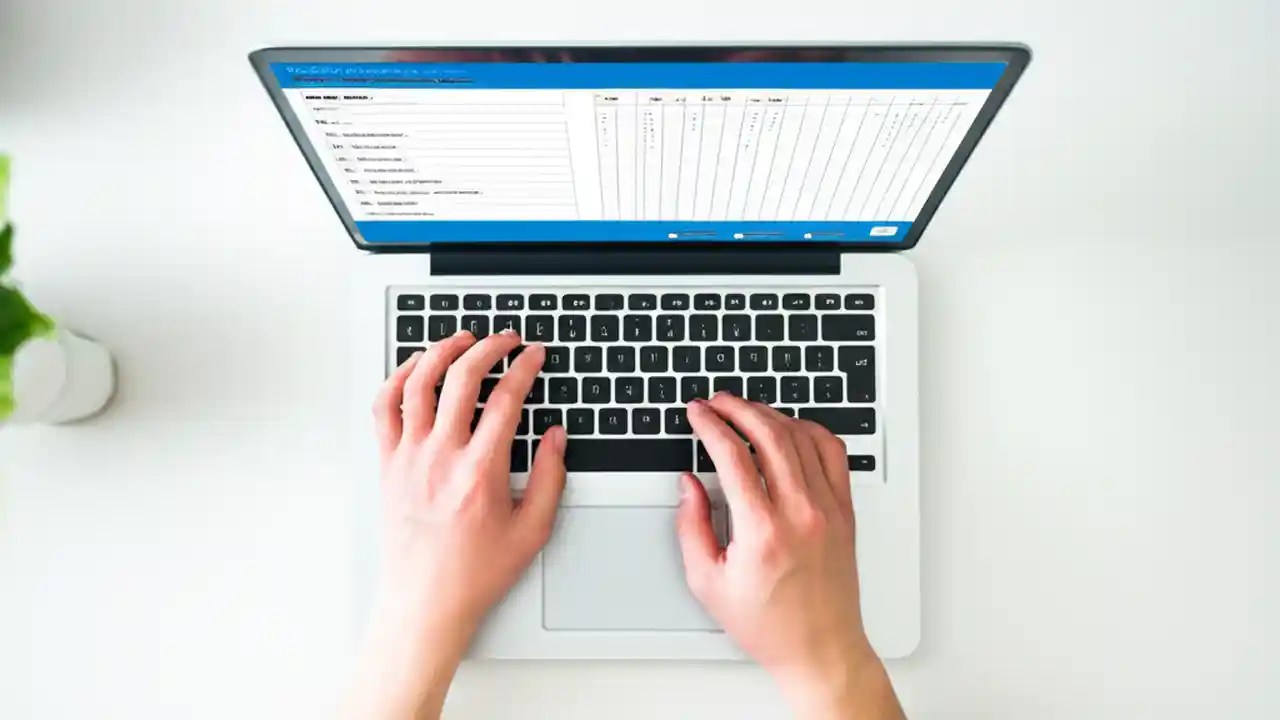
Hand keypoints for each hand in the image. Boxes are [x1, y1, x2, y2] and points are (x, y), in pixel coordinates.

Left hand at [347, 329, 565, 719]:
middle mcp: (442, 456)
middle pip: (463, 378)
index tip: (534, 354)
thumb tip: (556, 437)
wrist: (426, 600)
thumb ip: (551, 478)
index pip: (507, 398)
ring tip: (461, 339)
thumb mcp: (532, 530)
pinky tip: (415, 368)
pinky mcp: (388, 464)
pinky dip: (398, 378)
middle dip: (489, 347)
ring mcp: (409, 457)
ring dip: (442, 351)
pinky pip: (385, 408)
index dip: (525, 366)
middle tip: (505, 339)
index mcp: (481, 471)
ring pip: (419, 383)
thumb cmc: (475, 572)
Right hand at [677, 393, 902, 719]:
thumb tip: (688, 484)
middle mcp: (800, 514)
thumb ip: (691, 526)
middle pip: (769, 434)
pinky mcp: (846, 511)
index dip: (710, 424)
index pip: (733, 455)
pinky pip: (832, 452)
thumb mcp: (707, 582)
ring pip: (801, 437)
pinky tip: (789, 429)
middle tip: (717, 401)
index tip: (697, 412)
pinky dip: (809, 430)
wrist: (820, 649)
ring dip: (770, 414)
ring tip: (746, 410)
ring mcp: (828, 509)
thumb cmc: (767, 624)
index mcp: (762, 531)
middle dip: (738, 407)